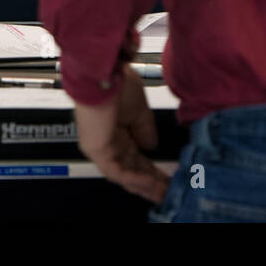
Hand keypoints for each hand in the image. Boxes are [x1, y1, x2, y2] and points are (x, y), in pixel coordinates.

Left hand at [72, 66, 167, 203]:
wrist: (104, 72)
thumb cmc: (116, 81)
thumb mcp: (139, 109)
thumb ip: (144, 130)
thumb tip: (151, 146)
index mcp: (115, 131)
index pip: (134, 158)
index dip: (152, 170)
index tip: (166, 178)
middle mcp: (106, 141)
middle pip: (131, 169)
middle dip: (151, 183)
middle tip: (167, 193)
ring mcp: (100, 146)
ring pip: (125, 174)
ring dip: (146, 185)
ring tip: (163, 193)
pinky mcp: (98, 148)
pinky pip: (118, 171)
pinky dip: (136, 179)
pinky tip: (152, 183)